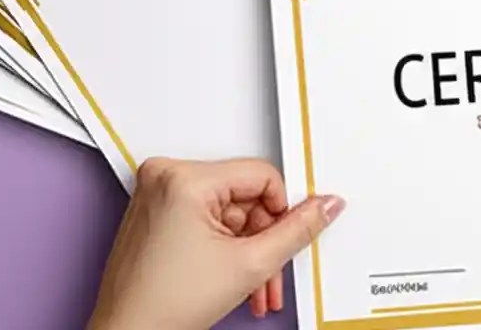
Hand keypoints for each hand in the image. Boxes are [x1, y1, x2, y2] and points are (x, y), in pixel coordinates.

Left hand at [88, 158, 344, 329]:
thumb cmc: (165, 304)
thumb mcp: (251, 263)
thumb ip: (297, 229)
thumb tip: (326, 204)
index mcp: (184, 177)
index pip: (262, 175)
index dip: (282, 212)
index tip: (284, 238)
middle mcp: (165, 176)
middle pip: (246, 197)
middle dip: (263, 241)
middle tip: (267, 273)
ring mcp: (156, 193)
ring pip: (229, 213)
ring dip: (247, 251)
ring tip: (252, 285)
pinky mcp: (154, 211)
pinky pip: (206, 218)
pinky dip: (224, 247)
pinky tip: (231, 276)